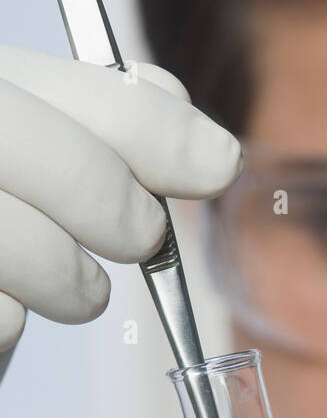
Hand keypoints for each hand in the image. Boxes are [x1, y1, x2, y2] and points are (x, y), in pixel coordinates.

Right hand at [0, 45, 240, 382]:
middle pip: (78, 175)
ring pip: (41, 259)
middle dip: (126, 217)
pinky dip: (6, 324)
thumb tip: (202, 145)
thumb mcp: (23, 134)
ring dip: (71, 284)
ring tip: (63, 279)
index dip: (163, 133)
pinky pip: (1, 318)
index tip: (214, 163)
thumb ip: (97, 122)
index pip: (94, 93)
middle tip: (136, 237)